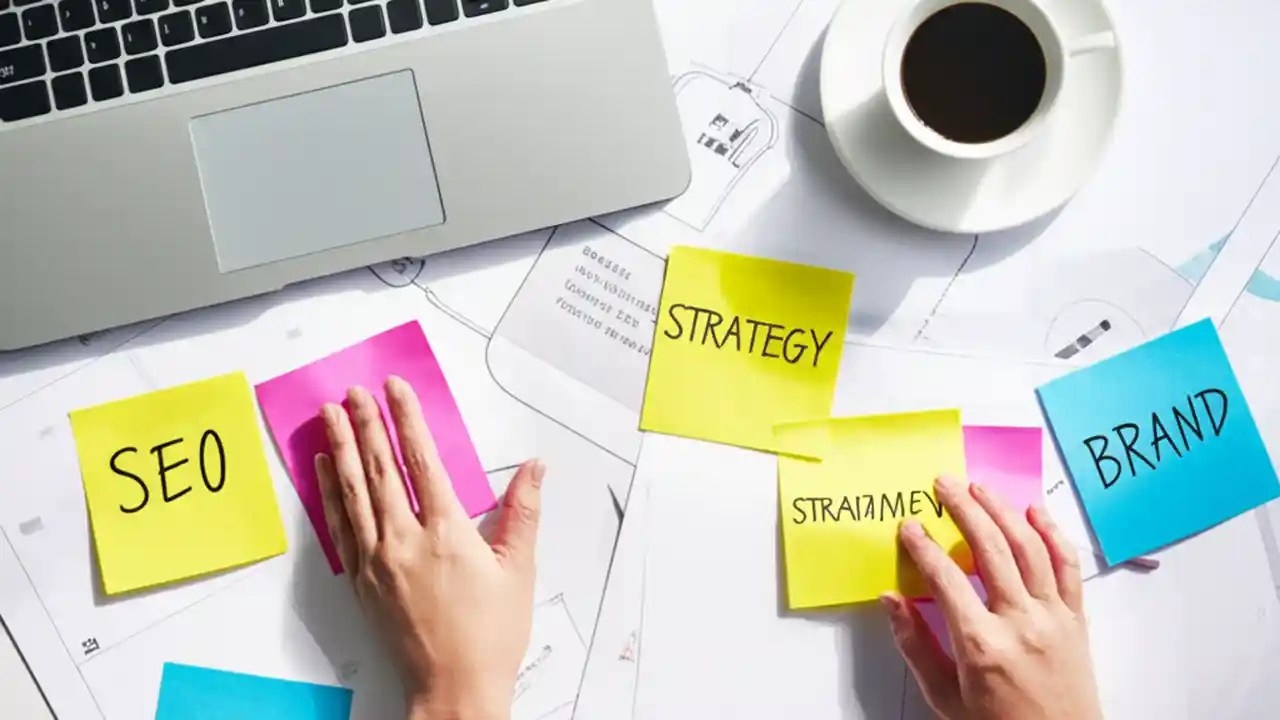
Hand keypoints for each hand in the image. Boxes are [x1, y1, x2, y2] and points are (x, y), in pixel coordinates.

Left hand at [315, 377, 543, 719]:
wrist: (454, 688)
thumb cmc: (488, 638)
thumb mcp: (518, 569)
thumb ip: (523, 511)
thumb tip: (534, 468)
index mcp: (447, 532)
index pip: (421, 460)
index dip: (407, 419)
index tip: (396, 391)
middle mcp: (406, 541)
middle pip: (381, 468)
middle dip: (367, 423)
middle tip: (356, 392)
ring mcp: (378, 561)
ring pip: (354, 491)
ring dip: (341, 448)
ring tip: (330, 415)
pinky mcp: (362, 581)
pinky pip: (341, 526)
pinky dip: (330, 493)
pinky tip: (325, 470)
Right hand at [882, 475, 1101, 719]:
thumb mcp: (945, 697)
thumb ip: (916, 645)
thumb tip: (891, 600)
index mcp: (982, 645)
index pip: (946, 579)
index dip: (923, 547)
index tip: (909, 526)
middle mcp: (1021, 623)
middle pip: (990, 549)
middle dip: (964, 509)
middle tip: (943, 484)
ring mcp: (1053, 618)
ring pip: (1029, 548)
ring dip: (1003, 511)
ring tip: (980, 488)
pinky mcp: (1076, 620)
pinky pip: (1067, 567)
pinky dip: (1053, 534)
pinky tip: (1035, 513)